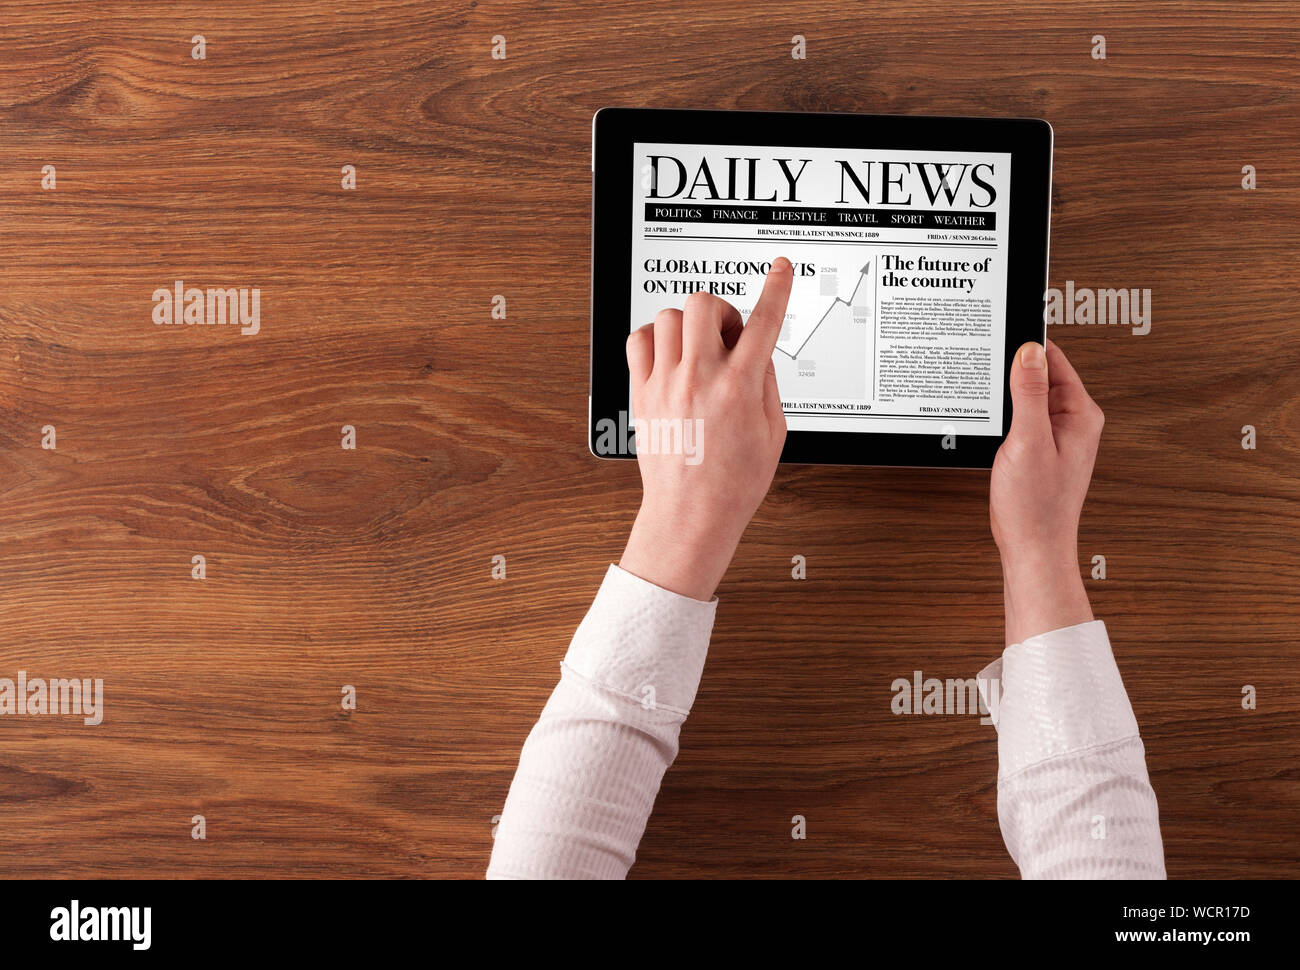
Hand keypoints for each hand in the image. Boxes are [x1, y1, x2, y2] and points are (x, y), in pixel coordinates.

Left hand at [618, 259, 793, 599]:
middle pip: (704, 306)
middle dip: (721, 310)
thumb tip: (757, 350)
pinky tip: (669, 356)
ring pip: (669, 317)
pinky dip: (655, 338)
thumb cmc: (732, 483)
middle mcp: (699, 380)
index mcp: (739, 389)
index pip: (762, 323)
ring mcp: (666, 385)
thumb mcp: (773, 433)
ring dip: (688, 324)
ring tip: (697, 349)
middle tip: (726, 334)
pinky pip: (639, 340)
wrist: (691, 514)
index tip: (780, 269)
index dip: (777, 288)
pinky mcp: (642, 394)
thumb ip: (767, 383)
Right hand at [991, 338, 1104, 643]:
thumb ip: (1028, 393)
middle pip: (1039, 375)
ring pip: (1028, 397)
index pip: (1054, 359)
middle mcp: (1073, 422)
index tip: (1002, 334)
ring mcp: (1056, 436)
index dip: (1026, 346)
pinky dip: (1004, 415)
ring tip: (988, 396)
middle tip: (987, 365)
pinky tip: (991, 425)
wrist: (1031, 546)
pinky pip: (1021, 418)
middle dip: (1013, 369)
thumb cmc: (1035, 505)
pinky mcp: (1039, 450)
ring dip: (1007, 395)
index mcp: (1080, 414)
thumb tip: (1029, 351)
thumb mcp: (1027, 441)